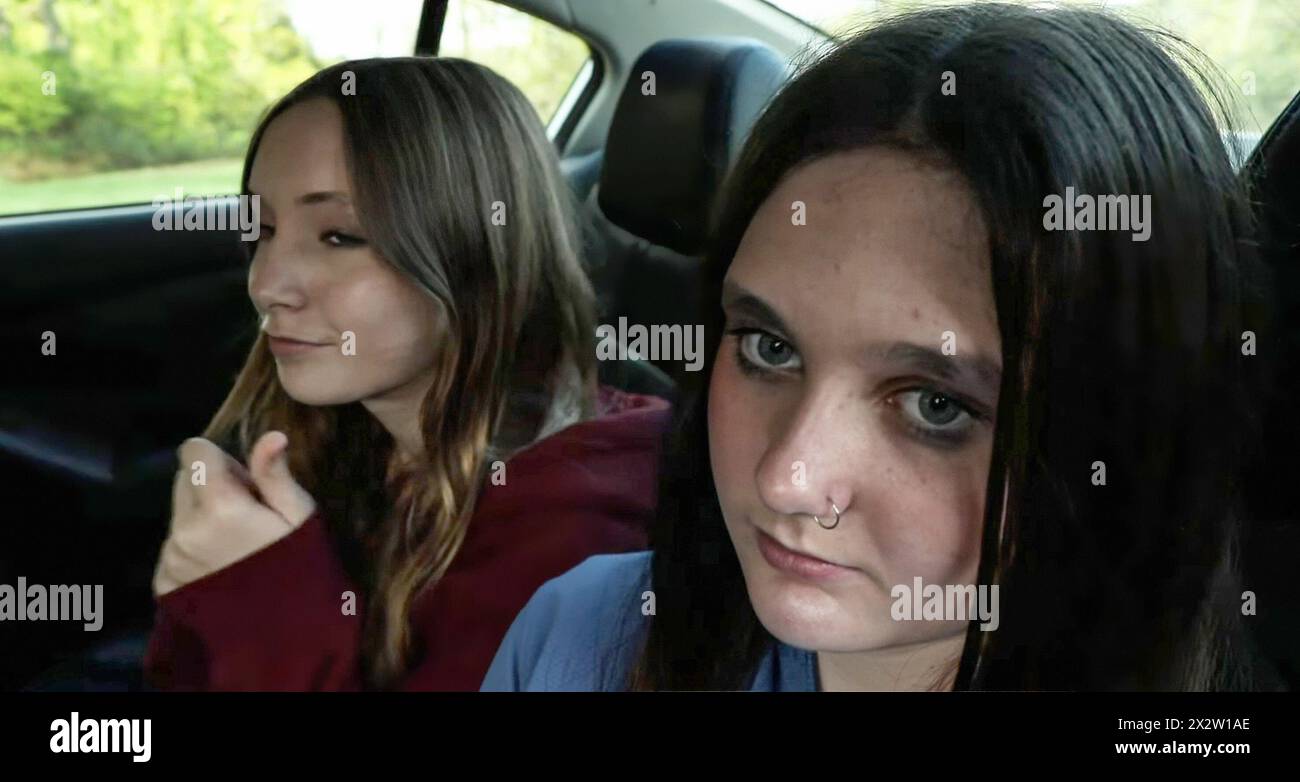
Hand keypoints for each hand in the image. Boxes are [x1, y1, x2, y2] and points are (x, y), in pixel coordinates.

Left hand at [153, 431, 316, 597]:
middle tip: (244, 513)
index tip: (242, 480)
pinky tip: (221, 568)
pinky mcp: (163, 581)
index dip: (218, 458)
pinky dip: (192, 549)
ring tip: (234, 547)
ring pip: (178, 515)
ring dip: (200, 518)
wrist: (283, 637)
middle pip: (182, 480)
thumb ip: (275, 476)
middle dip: (209, 486)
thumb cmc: (301, 570)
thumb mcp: (300, 518)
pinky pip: (172, 547)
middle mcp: (186, 529)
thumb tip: (272, 435)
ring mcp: (171, 558)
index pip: (192, 452)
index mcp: (221, 507)